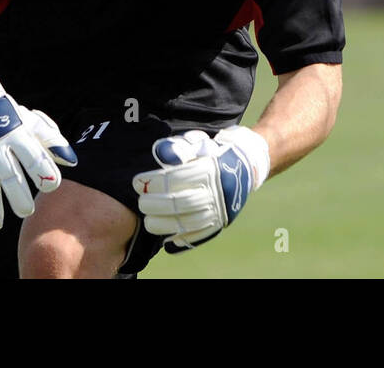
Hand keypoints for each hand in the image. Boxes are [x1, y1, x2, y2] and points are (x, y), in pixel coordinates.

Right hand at [0, 63, 76, 228]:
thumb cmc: (13, 118)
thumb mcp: (35, 123)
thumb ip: (54, 143)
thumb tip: (72, 162)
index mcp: (18, 136)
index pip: (33, 156)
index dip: (43, 171)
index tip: (52, 186)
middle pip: (8, 175)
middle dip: (17, 195)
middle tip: (27, 212)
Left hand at [132, 127, 269, 252]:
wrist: (245, 165)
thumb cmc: (212, 153)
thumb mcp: (198, 143)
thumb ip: (179, 147)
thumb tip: (161, 153)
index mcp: (210, 168)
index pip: (176, 178)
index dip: (153, 181)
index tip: (138, 182)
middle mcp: (216, 190)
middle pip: (179, 202)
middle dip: (154, 204)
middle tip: (142, 202)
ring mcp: (220, 209)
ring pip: (187, 222)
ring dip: (162, 223)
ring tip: (148, 220)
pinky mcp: (221, 222)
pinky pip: (198, 236)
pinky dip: (179, 239)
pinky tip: (165, 236)